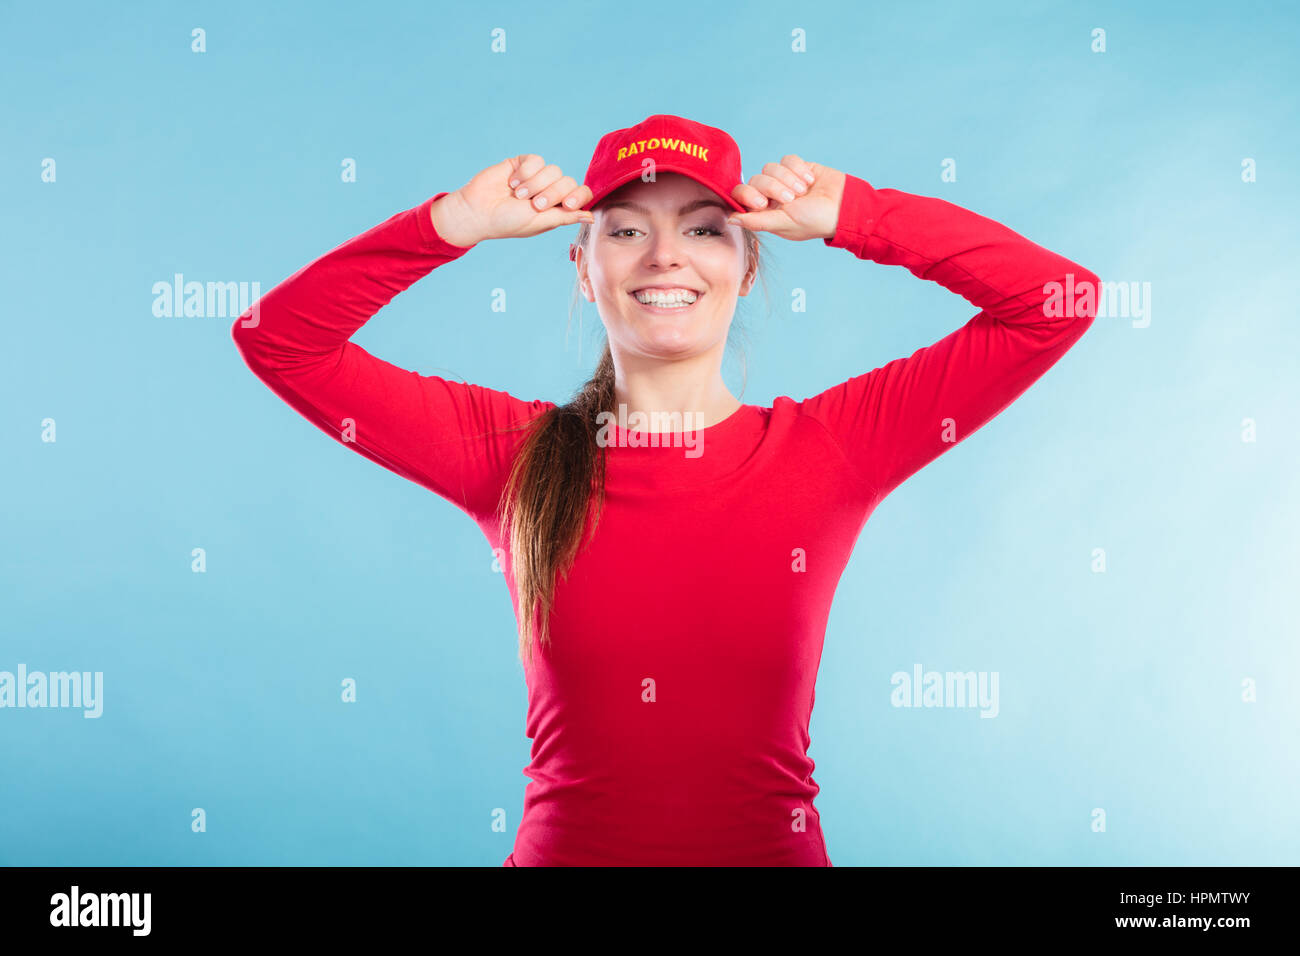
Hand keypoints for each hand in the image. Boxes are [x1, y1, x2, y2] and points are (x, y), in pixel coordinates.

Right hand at [430, 154, 594, 246]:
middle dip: (551, 193)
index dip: (578, 196)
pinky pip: (536, 160)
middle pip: (568, 181)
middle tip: (533, 204)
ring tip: (518, 195)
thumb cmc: (507, 222)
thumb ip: (565, 217)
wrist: (479, 210)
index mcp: (557, 207)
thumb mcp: (539, 223)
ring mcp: (537, 176)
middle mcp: (549, 190)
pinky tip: (512, 182)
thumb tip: (591, 217)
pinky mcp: (523, 164)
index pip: (580, 194)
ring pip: (553, 170)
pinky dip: (525, 172)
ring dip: (535, 184)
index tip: (567, 204)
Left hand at [726, 155, 844, 241]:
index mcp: (764, 211)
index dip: (747, 194)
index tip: (762, 202)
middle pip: (757, 179)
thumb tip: (730, 219)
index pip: (741, 195)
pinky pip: (787, 159)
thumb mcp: (784, 224)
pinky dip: (799, 168)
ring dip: (789, 178)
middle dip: (774, 187)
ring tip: (804, 191)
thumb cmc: (814, 221)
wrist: (844, 206)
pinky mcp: (797, 167)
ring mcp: (784, 180)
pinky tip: (810, 180)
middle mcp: (771, 195)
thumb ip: (756, 221)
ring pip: (771, 167)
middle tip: (792, 199)